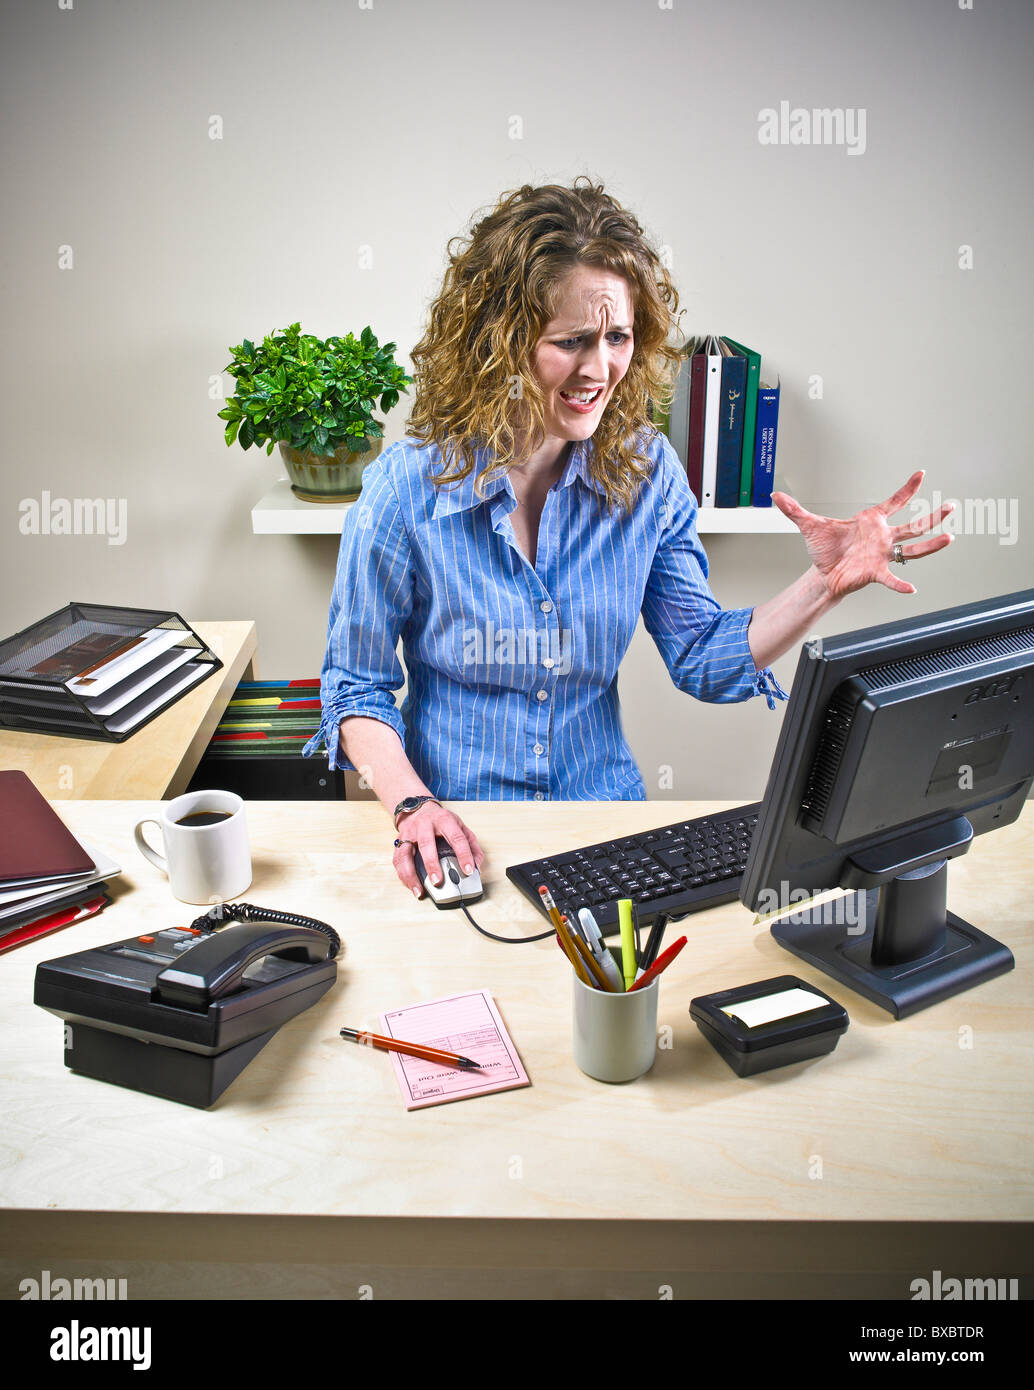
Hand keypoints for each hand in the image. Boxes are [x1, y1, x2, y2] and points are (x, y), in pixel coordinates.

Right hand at [392, 802, 484, 898]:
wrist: (419, 809)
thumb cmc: (441, 821)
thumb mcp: (460, 826)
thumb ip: (471, 844)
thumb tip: (477, 865)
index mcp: (444, 820)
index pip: (456, 837)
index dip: (464, 855)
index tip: (469, 871)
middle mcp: (425, 825)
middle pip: (427, 844)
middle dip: (432, 864)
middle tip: (438, 881)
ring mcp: (410, 833)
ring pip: (406, 854)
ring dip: (411, 874)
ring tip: (419, 891)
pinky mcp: (399, 842)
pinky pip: (398, 860)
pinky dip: (404, 876)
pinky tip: (412, 886)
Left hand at [771, 470, 953, 598]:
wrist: (821, 575)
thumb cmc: (823, 550)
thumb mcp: (809, 526)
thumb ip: (794, 510)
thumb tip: (774, 496)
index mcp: (871, 521)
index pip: (894, 501)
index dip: (907, 489)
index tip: (921, 474)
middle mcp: (883, 537)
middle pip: (914, 525)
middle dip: (933, 516)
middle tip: (951, 505)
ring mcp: (882, 554)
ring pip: (912, 548)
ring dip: (931, 544)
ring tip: (949, 538)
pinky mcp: (875, 572)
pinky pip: (891, 578)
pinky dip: (900, 583)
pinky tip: (912, 587)